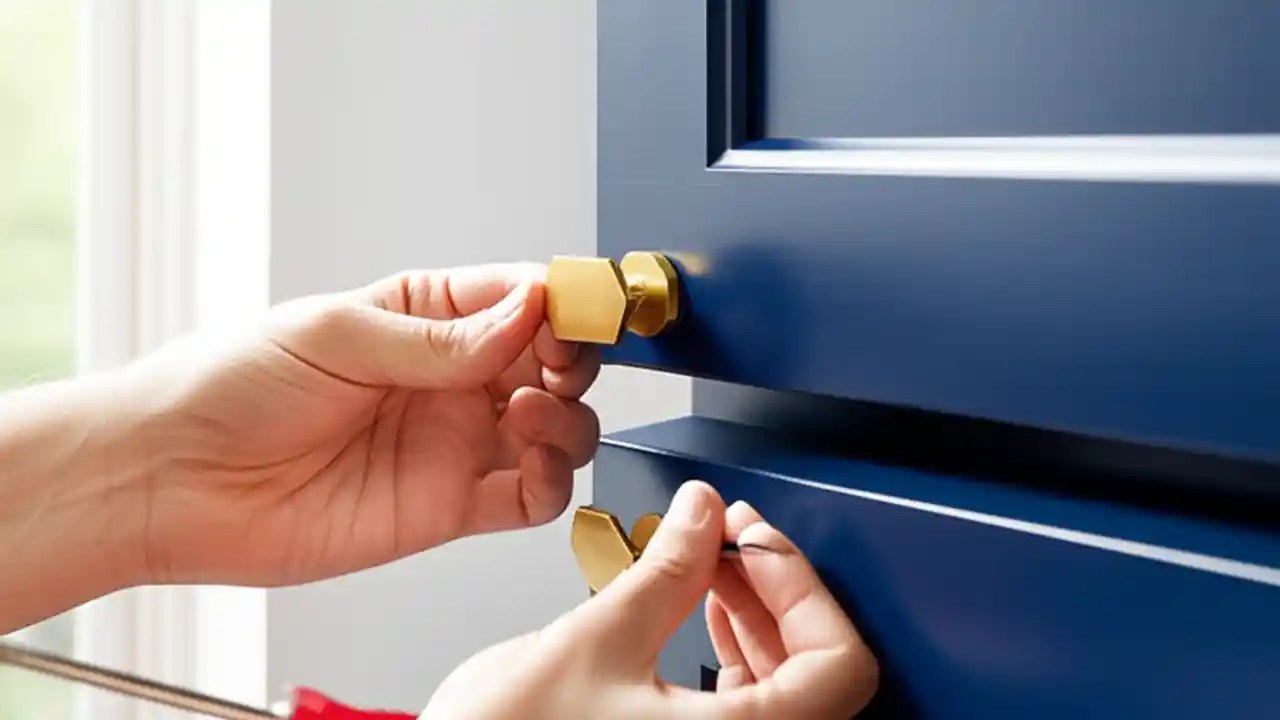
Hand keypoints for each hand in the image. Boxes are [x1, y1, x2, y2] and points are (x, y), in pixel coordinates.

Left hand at [123, 263, 599, 584]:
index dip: (559, 301)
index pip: (519, 297)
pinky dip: (551, 480)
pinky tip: (530, 461)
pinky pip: (529, 497)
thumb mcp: (337, 335)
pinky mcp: (449, 507)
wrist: (173, 480)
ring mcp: (454, 443)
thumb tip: (528, 311)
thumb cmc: (230, 387)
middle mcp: (450, 379)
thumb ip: (440, 338)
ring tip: (528, 410)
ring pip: (555, 430)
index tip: (575, 308)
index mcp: (424, 316)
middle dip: (571, 358)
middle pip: (551, 362)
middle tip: (556, 361)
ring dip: (567, 418)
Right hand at [423, 481, 878, 718]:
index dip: (804, 587)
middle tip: (730, 535)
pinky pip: (749, 712)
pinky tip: (704, 611)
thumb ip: (669, 569)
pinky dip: (736, 656)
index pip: (840, 664)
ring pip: (786, 693)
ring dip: (759, 619)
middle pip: (819, 675)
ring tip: (713, 562)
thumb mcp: (598, 638)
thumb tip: (703, 513)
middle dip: (776, 591)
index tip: (757, 540)